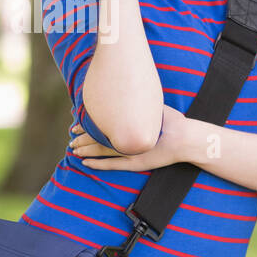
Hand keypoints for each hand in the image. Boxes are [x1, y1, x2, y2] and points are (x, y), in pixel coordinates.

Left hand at [68, 105, 187, 171]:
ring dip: (85, 151)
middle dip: (82, 139)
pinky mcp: (135, 164)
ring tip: (73, 150)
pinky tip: (85, 163)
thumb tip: (123, 90)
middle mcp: (126, 138)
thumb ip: (137, 103)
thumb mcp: (152, 105)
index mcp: (127, 123)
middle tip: (71, 138)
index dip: (86, 126)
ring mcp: (129, 153)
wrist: (185, 138)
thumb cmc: (170, 120)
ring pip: (101, 152)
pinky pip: (112, 165)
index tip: (75, 125)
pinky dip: (97, 164)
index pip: (100, 125)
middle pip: (96, 138)